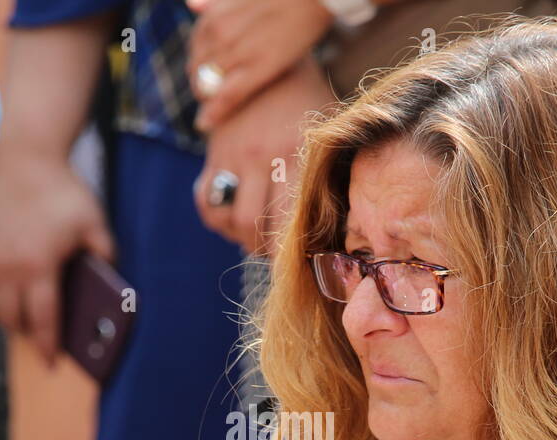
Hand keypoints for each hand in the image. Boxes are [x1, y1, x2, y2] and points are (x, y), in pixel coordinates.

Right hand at [0, 148, 114, 362]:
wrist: (25, 156)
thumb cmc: (63, 189)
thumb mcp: (94, 223)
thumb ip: (105, 254)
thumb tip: (110, 279)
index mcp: (39, 267)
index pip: (43, 319)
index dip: (48, 344)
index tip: (52, 362)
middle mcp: (8, 267)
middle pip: (12, 318)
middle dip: (26, 333)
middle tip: (40, 340)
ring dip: (7, 316)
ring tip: (23, 319)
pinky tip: (7, 294)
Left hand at [187, 0, 331, 131]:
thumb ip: (213, 2)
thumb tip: (191, 5)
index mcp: (213, 17)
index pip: (195, 52)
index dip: (198, 68)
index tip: (206, 78)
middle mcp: (218, 34)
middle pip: (198, 72)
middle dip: (202, 86)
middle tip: (213, 96)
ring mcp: (236, 51)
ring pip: (208, 87)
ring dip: (208, 99)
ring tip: (214, 109)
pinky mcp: (257, 68)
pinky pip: (227, 96)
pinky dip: (213, 113)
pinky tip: (204, 124)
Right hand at [194, 56, 333, 254]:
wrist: (268, 67)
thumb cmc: (310, 104)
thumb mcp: (330, 130)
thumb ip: (336, 169)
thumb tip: (349, 223)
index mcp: (297, 153)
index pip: (292, 217)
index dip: (294, 247)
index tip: (302, 256)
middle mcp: (262, 157)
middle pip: (256, 226)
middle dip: (266, 250)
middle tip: (278, 253)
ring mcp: (234, 157)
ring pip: (230, 220)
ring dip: (242, 239)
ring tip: (258, 238)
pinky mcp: (214, 156)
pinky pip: (206, 203)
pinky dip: (218, 220)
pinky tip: (236, 220)